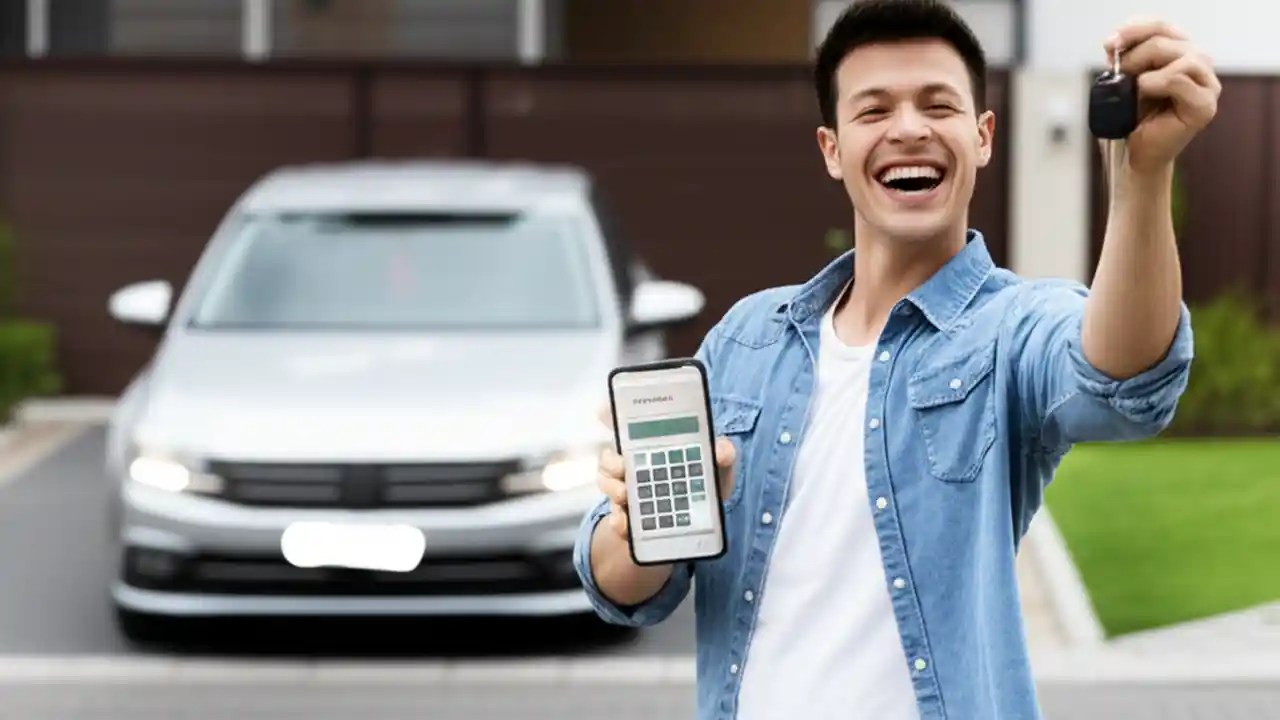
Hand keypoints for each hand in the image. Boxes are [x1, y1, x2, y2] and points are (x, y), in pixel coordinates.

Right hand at [594, 403, 736, 540]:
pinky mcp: (628, 518)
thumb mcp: (718, 469)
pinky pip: (615, 518)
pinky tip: (626, 523)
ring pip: (606, 484)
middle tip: (625, 468)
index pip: (626, 424)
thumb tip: (722, 450)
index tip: (602, 409)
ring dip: (613, 488)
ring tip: (626, 496)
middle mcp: (634, 465)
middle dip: (612, 461)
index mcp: (653, 446)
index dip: (611, 414)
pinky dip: (619, 521)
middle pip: (609, 456)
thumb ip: (723, 455)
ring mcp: (627, 491)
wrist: (699, 527)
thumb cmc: (706, 486)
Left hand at [1106, 19, 1220, 174]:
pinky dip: (1157, 82)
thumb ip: (1125, 58)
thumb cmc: (1131, 118)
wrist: (1134, 153)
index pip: (1162, 27)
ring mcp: (1207, 85)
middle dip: (1136, 52)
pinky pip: (1181, 78)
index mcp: (1182, 53)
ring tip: (1134, 85)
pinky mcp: (1205, 105)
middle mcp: (1199, 64)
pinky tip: (1144, 91)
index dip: (1134, 30)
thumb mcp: (1124, 80)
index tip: (1109, 44)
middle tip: (1118, 70)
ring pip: (1182, 55)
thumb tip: (1114, 44)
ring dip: (1147, 66)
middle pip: (1168, 38)